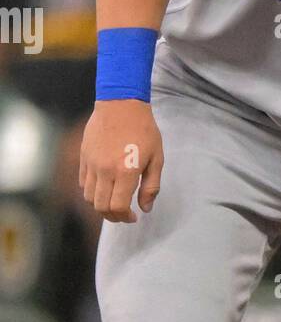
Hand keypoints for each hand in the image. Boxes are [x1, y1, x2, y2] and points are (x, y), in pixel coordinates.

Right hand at [79, 100, 163, 222]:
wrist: (121, 104)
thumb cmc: (143, 130)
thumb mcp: (156, 157)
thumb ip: (151, 186)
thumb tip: (145, 208)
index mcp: (126, 171)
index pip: (118, 207)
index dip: (125, 217)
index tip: (133, 217)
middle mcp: (105, 170)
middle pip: (101, 207)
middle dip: (113, 216)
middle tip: (124, 214)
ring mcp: (91, 163)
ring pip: (89, 197)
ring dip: (101, 205)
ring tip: (114, 202)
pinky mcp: (83, 157)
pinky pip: (83, 183)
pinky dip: (92, 192)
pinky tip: (105, 188)